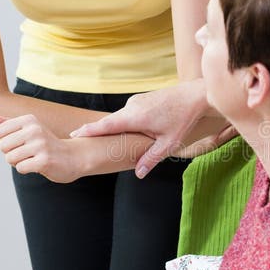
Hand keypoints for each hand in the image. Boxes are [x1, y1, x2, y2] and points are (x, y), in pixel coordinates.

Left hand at [0, 114, 82, 182]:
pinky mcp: (45, 160)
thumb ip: (8, 124)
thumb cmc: (46, 144)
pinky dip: (25, 169)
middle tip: (27, 153)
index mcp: (29, 120)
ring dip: (18, 163)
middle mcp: (35, 129)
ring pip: (10, 158)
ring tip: (32, 159)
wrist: (73, 157)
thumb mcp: (29, 130)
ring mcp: (41, 145)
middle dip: (10, 153)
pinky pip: (20, 168)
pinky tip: (37, 165)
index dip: (5, 142)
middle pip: (2, 146)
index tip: (20, 143)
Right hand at [70, 79, 234, 176]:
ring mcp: (137, 101)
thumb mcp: (169, 143)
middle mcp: (132, 106)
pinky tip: (129, 131)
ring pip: (121, 118)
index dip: (88, 131)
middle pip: (110, 122)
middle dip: (97, 131)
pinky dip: (125, 122)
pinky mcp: (142, 99)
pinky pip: (129, 113)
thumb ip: (151, 158)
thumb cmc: (184, 119)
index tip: (73, 134)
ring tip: (104, 139)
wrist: (196, 95)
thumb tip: (138, 174)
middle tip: (79, 138)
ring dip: (116, 129)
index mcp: (135, 117)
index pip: (105, 125)